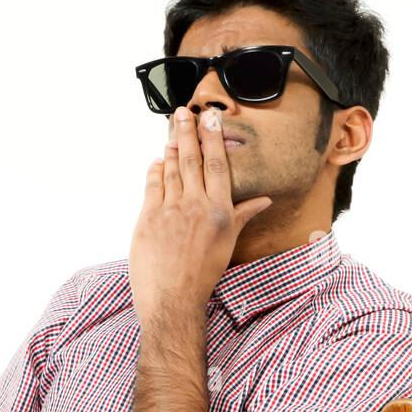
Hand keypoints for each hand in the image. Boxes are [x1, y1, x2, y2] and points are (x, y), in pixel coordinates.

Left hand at [128, 106, 271, 317]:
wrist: (172, 300)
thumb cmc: (201, 275)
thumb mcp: (228, 243)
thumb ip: (243, 215)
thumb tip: (264, 200)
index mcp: (219, 211)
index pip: (217, 166)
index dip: (212, 139)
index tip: (209, 119)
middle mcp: (195, 207)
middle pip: (192, 161)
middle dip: (188, 133)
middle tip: (184, 112)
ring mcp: (170, 212)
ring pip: (171, 171)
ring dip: (172, 148)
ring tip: (172, 130)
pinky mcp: (148, 220)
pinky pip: (152, 187)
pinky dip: (155, 171)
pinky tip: (157, 161)